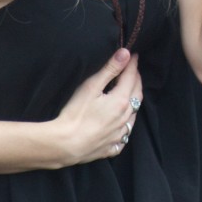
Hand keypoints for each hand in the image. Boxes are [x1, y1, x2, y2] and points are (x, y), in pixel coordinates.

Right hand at [54, 48, 142, 164]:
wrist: (64, 145)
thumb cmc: (75, 114)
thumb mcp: (91, 87)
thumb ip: (110, 69)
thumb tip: (126, 54)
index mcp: (121, 101)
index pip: (131, 77)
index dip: (133, 65)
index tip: (135, 55)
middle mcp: (125, 118)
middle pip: (137, 95)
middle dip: (137, 80)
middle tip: (134, 71)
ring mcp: (119, 134)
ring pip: (134, 116)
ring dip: (134, 102)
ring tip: (130, 94)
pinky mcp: (111, 147)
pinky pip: (124, 136)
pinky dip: (125, 127)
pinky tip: (121, 125)